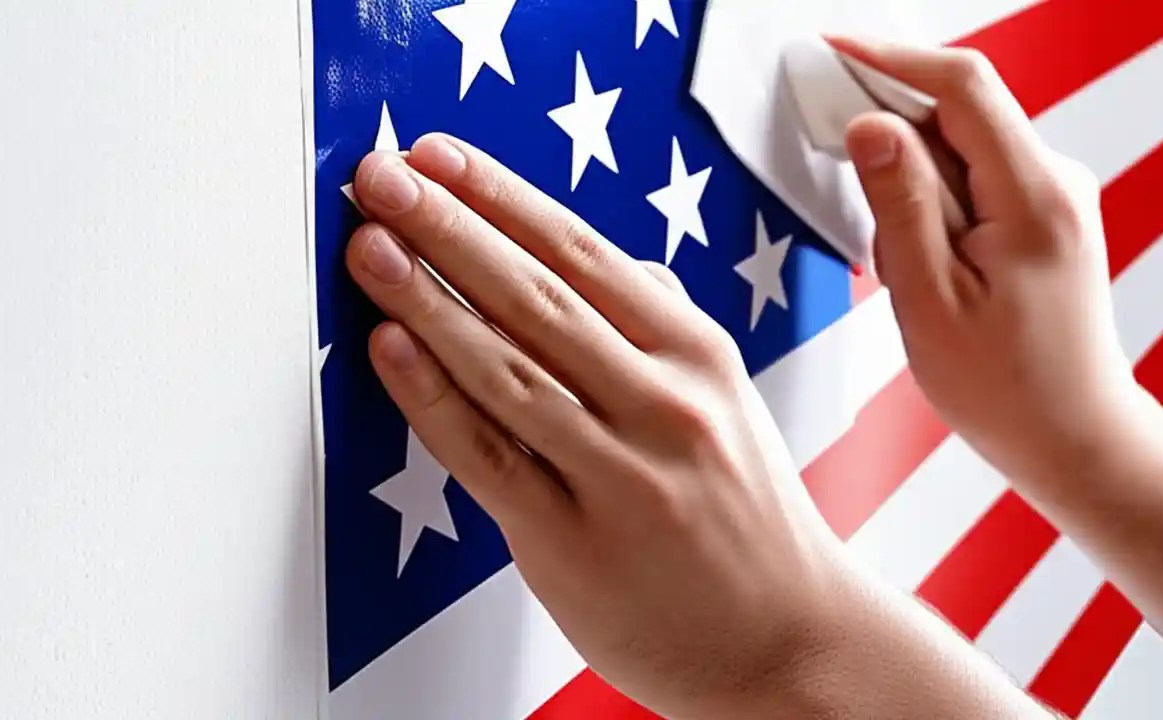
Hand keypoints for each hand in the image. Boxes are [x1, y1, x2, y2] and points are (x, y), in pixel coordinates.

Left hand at [346, 134, 848, 717]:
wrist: (791, 641)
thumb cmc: (751, 519)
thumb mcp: (729, 399)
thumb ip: (663, 327)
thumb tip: (609, 263)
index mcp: (698, 354)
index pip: (583, 251)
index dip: (500, 197)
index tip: (439, 158)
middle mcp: (662, 403)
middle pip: (536, 295)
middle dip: (448, 227)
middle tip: (383, 180)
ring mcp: (619, 473)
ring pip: (506, 368)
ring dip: (427, 300)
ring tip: (371, 249)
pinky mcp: (572, 541)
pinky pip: (490, 456)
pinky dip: (434, 398)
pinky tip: (392, 350)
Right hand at [833, 38, 1141, 485]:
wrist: (1066, 431)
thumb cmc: (1002, 385)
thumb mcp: (930, 301)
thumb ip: (901, 205)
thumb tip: (868, 126)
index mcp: (1034, 198)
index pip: (963, 87)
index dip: (891, 59)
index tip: (831, 52)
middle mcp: (1052, 181)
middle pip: (954, 115)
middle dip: (890, 145)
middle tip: (863, 211)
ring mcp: (1047, 194)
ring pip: (953, 151)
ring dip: (908, 192)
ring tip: (911, 275)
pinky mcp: (1034, 212)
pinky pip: (966, 180)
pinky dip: (927, 208)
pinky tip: (926, 268)